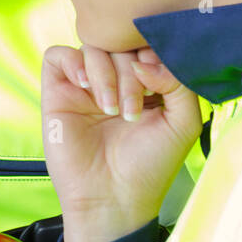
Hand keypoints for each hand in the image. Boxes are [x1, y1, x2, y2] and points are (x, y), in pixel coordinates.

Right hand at [42, 45, 202, 241]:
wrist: (113, 198)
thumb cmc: (150, 164)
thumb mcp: (183, 121)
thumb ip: (177, 80)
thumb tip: (142, 60)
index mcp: (146, 81)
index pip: (146, 43)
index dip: (152, 53)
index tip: (157, 83)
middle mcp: (116, 78)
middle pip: (119, 43)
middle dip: (130, 72)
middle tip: (134, 109)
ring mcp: (85, 84)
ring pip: (92, 46)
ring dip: (106, 74)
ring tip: (111, 110)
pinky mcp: (58, 92)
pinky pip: (58, 56)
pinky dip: (74, 63)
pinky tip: (86, 88)